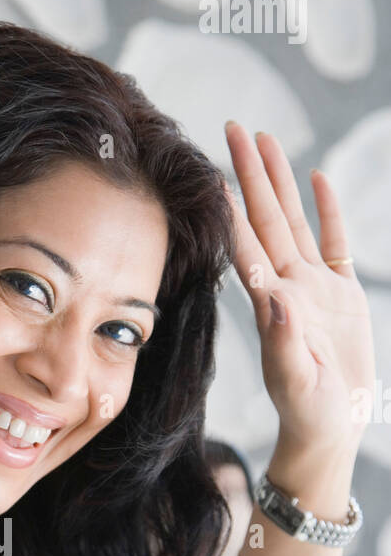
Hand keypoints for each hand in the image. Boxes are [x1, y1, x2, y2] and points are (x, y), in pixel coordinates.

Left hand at [223, 121, 374, 462]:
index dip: (232, 210)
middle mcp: (287, 287)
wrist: (330, 428)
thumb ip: (286, 341)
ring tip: (267, 140)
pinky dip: (327, 211)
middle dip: (250, 173)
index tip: (215, 172)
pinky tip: (317, 180)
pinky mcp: (340, 295)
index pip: (246, 247)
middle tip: (233, 127)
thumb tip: (277, 299)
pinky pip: (335, 243)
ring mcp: (313, 288)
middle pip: (265, 219)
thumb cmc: (307, 411)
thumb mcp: (296, 380)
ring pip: (294, 221)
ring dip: (280, 181)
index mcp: (271, 304)